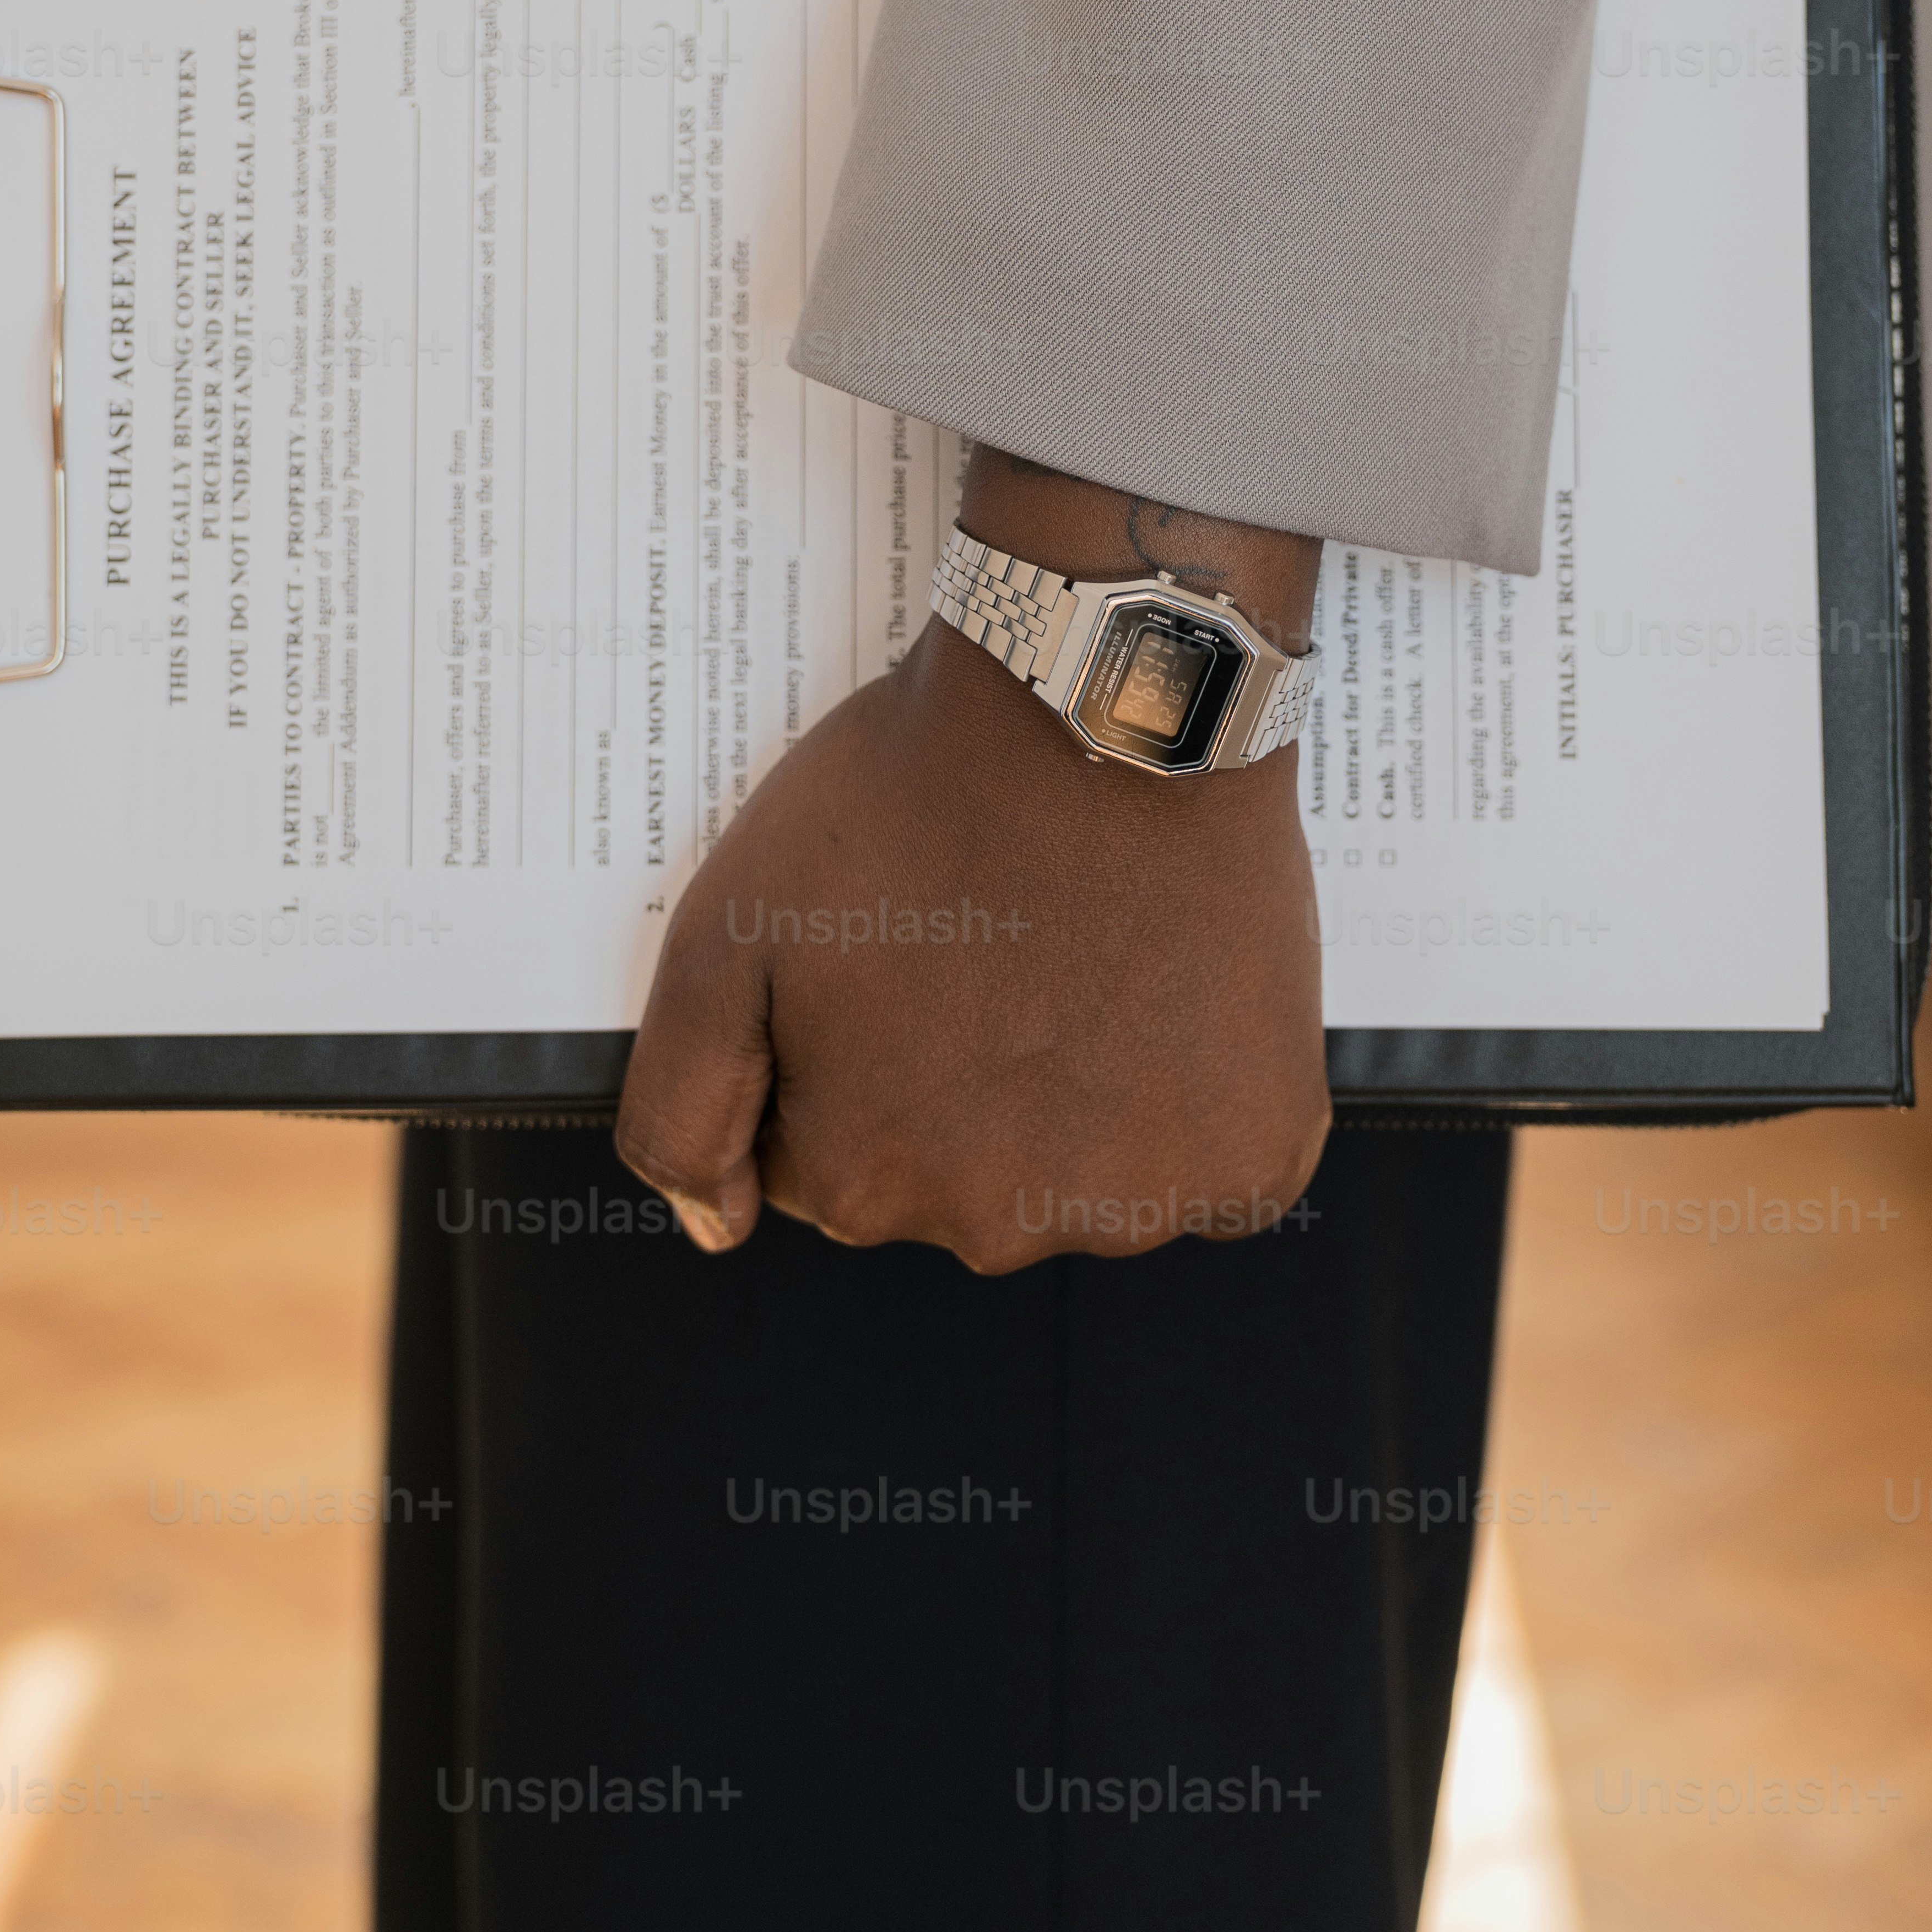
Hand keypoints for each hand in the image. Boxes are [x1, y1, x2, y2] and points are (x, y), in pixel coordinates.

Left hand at [613, 452, 1329, 1270]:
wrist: (1099, 701)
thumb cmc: (914, 795)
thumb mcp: (724, 925)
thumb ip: (681, 1103)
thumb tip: (710, 1231)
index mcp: (863, 1180)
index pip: (836, 1165)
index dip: (859, 1054)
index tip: (902, 965)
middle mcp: (996, 1227)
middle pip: (962, 1182)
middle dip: (967, 1084)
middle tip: (994, 945)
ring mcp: (1135, 1203)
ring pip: (1089, 1178)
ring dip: (1086, 1096)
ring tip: (1084, 954)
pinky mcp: (1250, 1158)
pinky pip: (1212, 1169)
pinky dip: (1197, 1097)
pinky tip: (1169, 994)